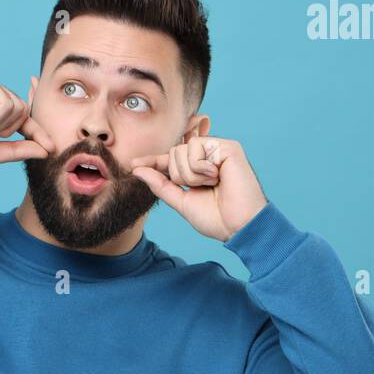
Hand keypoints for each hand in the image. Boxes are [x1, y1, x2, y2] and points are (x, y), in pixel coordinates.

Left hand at [129, 137, 267, 241]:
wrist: (240, 227)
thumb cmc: (216, 218)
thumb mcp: (181, 201)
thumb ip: (160, 184)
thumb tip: (137, 169)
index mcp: (199, 168)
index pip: (170, 159)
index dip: (153, 161)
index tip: (133, 164)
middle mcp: (209, 156)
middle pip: (173, 152)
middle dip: (180, 175)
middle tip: (201, 187)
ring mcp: (219, 149)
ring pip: (182, 150)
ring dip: (191, 174)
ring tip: (212, 183)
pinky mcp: (229, 146)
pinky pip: (197, 147)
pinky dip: (201, 168)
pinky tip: (218, 177)